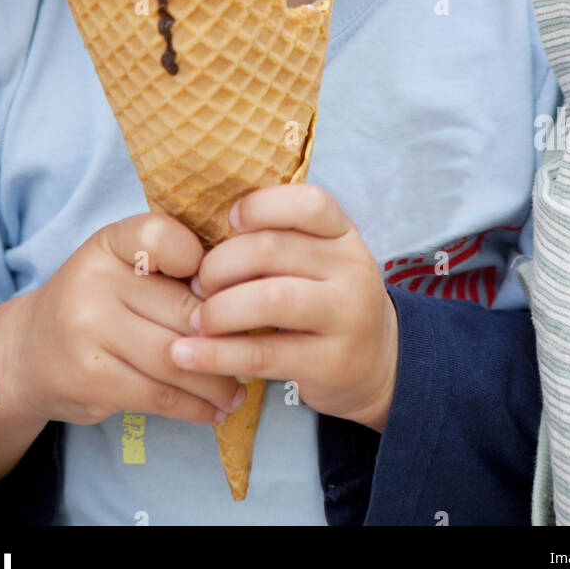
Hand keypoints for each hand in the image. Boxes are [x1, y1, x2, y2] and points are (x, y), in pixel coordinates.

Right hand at [17, 212, 246, 426]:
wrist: (28, 353)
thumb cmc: (97, 301)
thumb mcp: (123, 266)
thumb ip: (172, 269)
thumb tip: (244, 297)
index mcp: (109, 243)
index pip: (163, 237)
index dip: (204, 264)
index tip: (229, 289)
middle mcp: (94, 280)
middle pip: (184, 310)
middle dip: (228, 336)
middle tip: (258, 351)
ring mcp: (88, 331)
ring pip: (176, 359)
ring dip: (218, 380)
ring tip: (240, 387)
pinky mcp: (91, 379)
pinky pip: (159, 395)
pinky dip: (196, 407)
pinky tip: (216, 409)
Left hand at [170, 184, 398, 430]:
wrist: (381, 364)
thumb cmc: (328, 301)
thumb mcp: (321, 261)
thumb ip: (282, 240)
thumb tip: (203, 233)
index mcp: (344, 235)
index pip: (309, 203)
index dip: (261, 206)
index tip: (230, 222)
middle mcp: (352, 269)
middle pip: (273, 250)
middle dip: (220, 265)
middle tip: (197, 285)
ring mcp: (346, 317)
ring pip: (269, 300)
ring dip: (218, 309)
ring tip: (196, 320)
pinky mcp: (331, 364)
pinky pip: (263, 355)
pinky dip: (217, 354)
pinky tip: (188, 354)